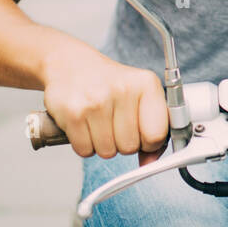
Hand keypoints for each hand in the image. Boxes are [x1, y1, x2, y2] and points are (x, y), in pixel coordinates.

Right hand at [41, 41, 168, 161]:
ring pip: (107, 152)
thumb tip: (150, 163)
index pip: (157, 135)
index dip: (148, 142)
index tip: (141, 134)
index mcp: (146, 84)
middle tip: (114, 122)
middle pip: (130, 147)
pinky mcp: (73, 113)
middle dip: (122, 142)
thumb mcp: (139, 96)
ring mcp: (96, 101)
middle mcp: (123, 89)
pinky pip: (85, 150)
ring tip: (98, 121)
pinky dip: (84, 144)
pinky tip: (84, 124)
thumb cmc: (109, 83)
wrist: (70, 63)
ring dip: (102, 144)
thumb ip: (152, 130)